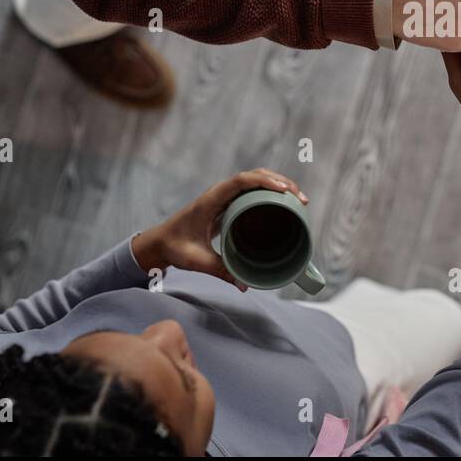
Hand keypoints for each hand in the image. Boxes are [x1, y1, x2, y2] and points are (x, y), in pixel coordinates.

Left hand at [131, 169, 307, 289]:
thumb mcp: (197, 261)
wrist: (160, 242)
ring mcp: (224, 196)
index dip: (264, 181)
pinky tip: (282, 203)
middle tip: (300, 198)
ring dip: (278, 184)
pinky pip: (252, 190)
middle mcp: (219, 193)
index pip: (241, 181)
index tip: (284, 191)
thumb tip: (245, 285)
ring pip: (256, 180)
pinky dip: (270, 191)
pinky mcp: (228, 203)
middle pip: (255, 175)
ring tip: (298, 199)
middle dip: (280, 182)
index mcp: (211, 200)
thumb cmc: (175, 248)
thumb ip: (220, 271)